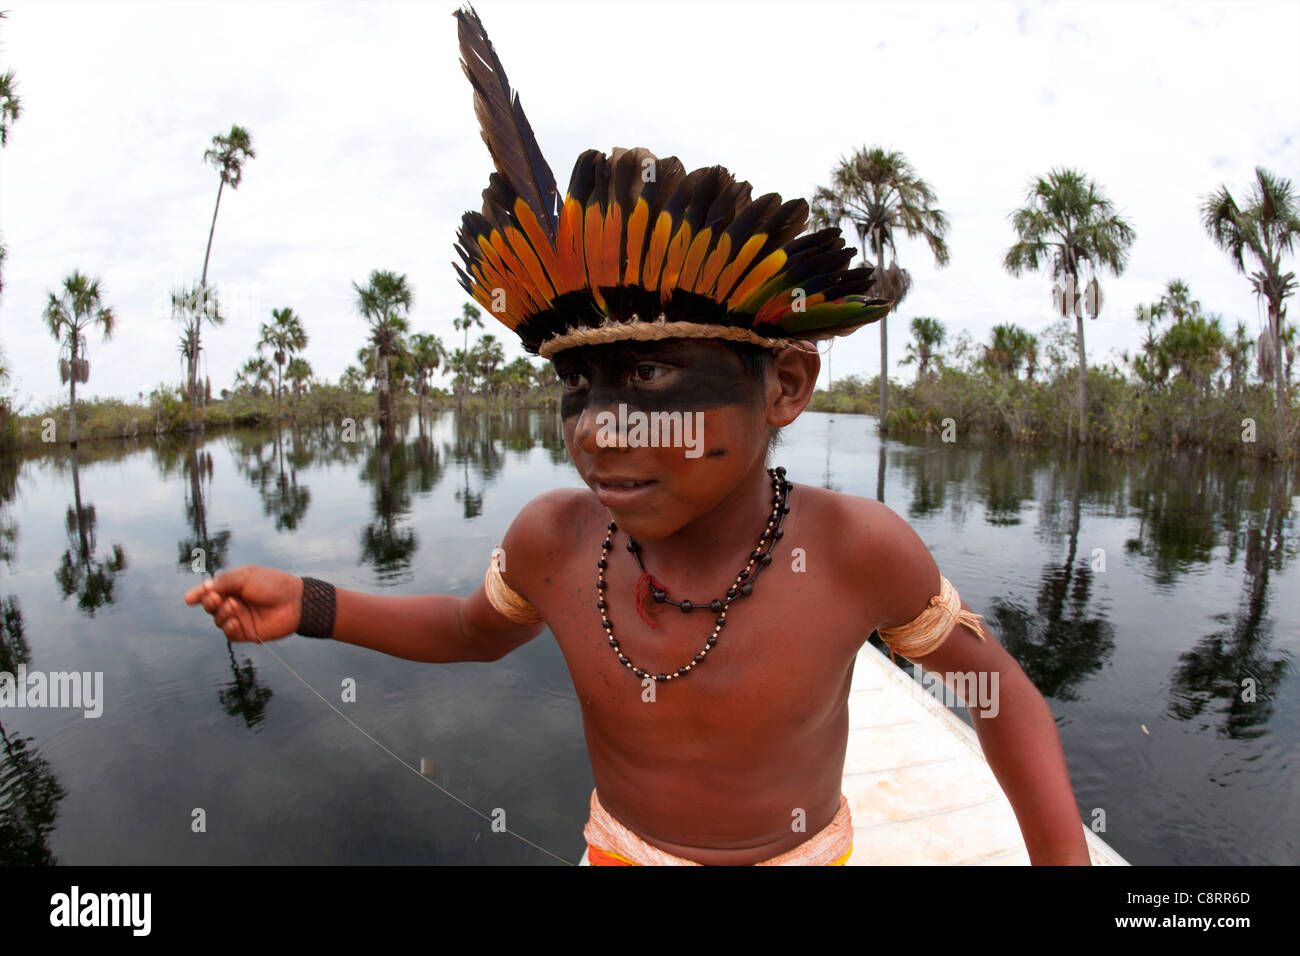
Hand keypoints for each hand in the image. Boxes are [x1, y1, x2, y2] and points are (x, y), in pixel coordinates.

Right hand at [183, 566, 302, 642]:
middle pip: (210, 606)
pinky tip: (234, 621)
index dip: (198, 595)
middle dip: (209, 602)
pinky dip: (228, 627)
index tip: (189, 599)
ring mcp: (240, 617)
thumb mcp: (245, 577)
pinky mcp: (246, 632)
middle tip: (216, 598)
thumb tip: (203, 589)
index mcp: (233, 586)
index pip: (210, 591)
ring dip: (222, 613)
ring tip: (234, 606)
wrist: (294, 601)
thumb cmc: (272, 584)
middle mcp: (234, 602)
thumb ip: (223, 582)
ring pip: (218, 619)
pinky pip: (229, 633)